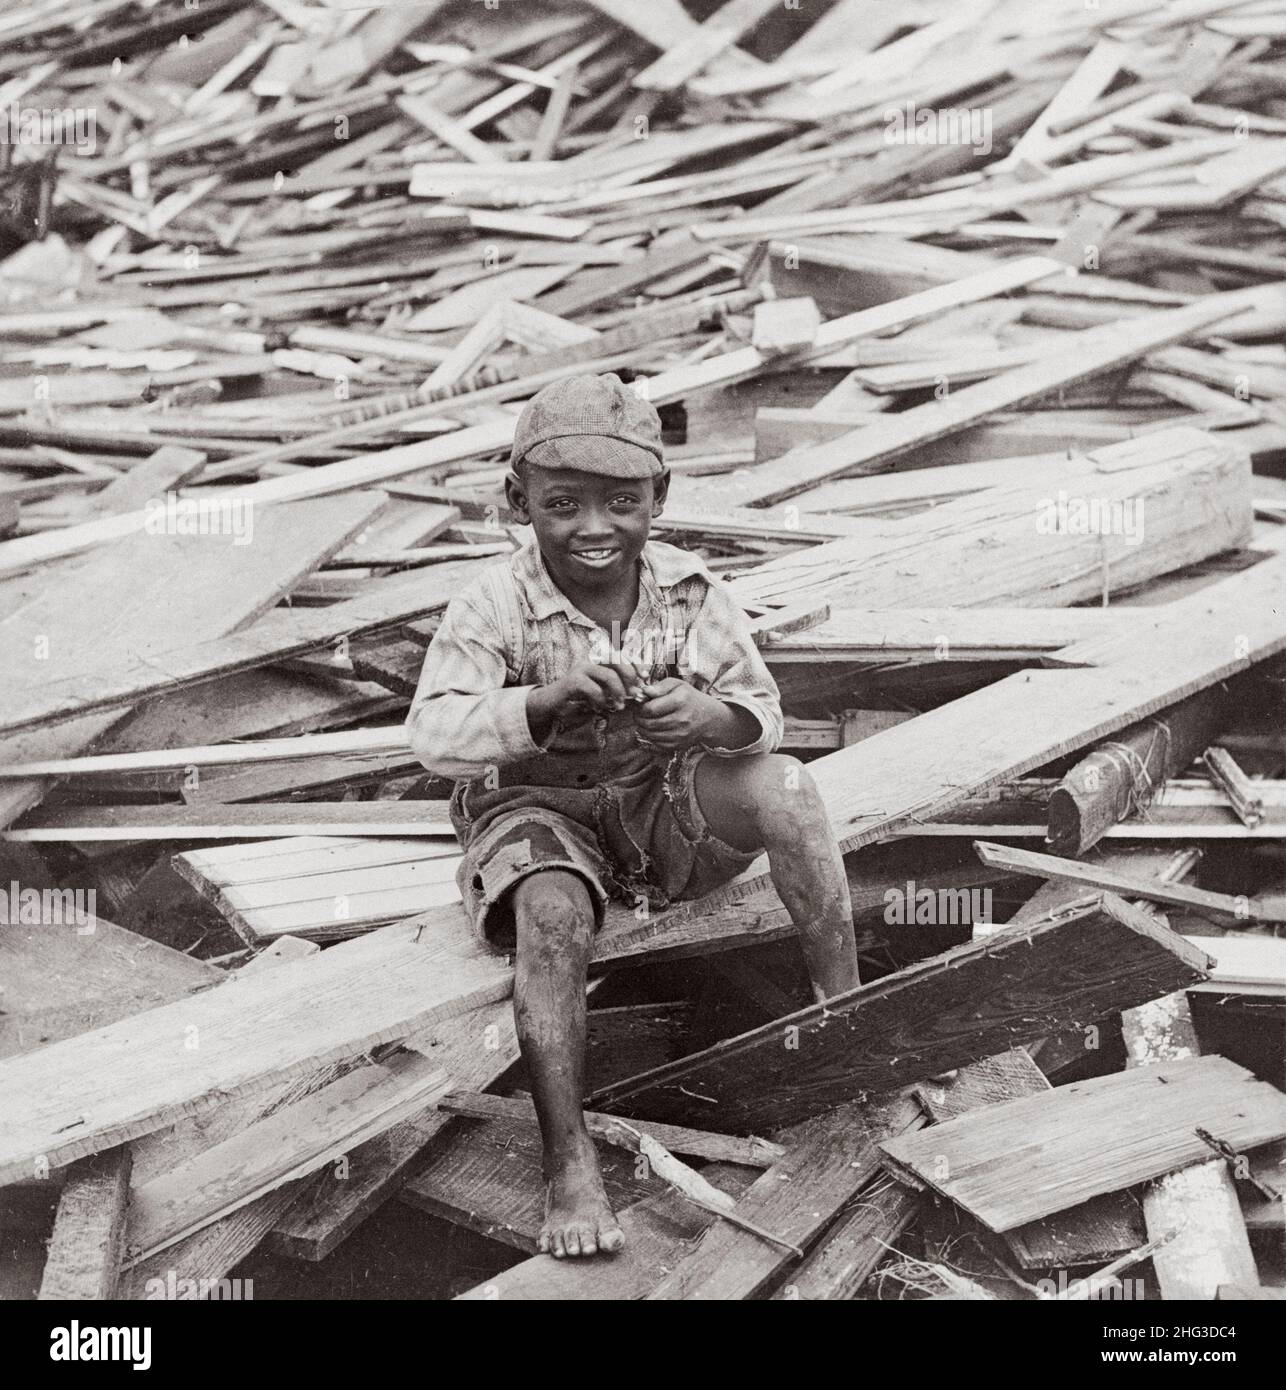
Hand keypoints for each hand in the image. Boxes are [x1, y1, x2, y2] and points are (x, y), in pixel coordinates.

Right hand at [527, 659, 643, 739]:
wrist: (552, 704)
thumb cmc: (580, 699)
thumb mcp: (602, 691)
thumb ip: (617, 688)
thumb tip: (638, 690)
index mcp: (599, 659)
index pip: (622, 654)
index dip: (636, 663)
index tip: (645, 678)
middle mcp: (591, 659)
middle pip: (618, 659)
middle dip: (630, 677)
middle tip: (633, 694)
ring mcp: (581, 668)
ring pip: (609, 675)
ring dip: (618, 693)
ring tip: (618, 707)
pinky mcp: (572, 680)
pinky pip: (594, 689)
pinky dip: (600, 701)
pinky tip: (597, 708)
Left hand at [632, 677, 723, 749]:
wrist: (709, 718)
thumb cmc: (690, 699)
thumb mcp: (677, 685)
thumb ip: (660, 686)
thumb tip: (644, 691)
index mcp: (680, 701)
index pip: (650, 709)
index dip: (640, 707)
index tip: (639, 705)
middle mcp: (681, 719)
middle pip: (648, 723)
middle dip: (639, 718)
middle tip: (638, 713)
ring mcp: (680, 734)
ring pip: (650, 735)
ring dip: (642, 728)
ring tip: (644, 720)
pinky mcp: (678, 745)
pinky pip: (656, 743)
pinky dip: (650, 737)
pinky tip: (653, 729)